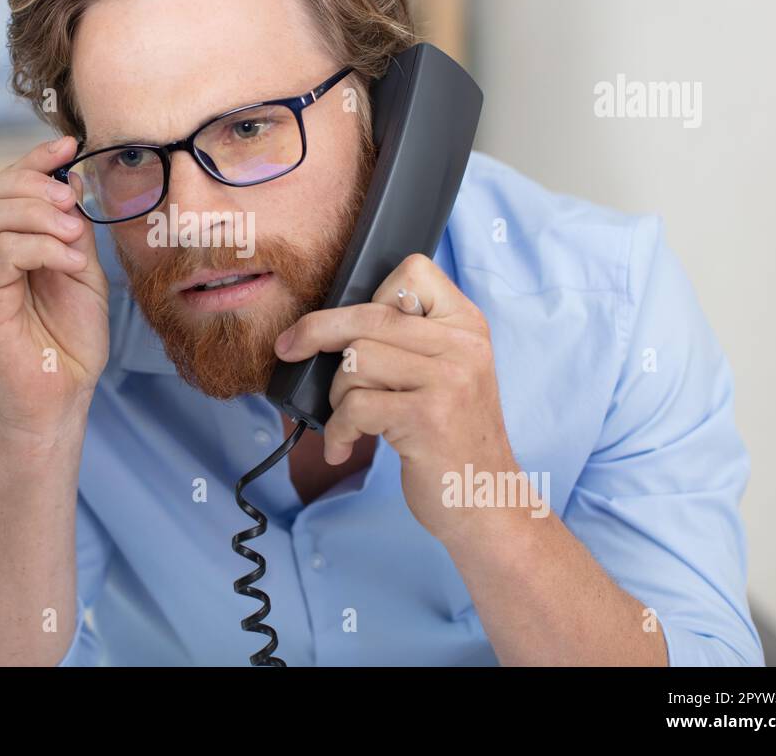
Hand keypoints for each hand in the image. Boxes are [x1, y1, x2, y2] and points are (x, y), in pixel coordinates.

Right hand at [0, 135, 109, 445]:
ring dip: (40, 214)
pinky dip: (44, 247)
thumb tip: (72, 178)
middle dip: (32, 185)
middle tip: (73, 206)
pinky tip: (71, 264)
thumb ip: (72, 227)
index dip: (30, 160)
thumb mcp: (80, 269)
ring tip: (74, 239)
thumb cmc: (69, 342)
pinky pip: (3, 253)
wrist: (61, 401)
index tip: (68, 146)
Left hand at [272, 253, 518, 546]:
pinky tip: (343, 446)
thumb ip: (409, 342)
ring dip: (337, 393)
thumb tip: (329, 323)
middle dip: (316, 331)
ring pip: (356, 359)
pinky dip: (337, 430)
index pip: (412, 271)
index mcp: (467, 325)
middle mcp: (463, 345)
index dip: (371, 294)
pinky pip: (355, 406)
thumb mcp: (446, 375)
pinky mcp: (427, 418)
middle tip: (288, 347)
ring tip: (349, 419)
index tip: (351, 324)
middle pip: (368, 314)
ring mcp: (448, 381)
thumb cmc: (452, 438)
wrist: (486, 503)